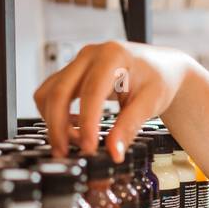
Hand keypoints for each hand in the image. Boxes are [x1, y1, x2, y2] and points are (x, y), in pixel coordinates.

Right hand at [32, 40, 193, 161]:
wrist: (160, 67)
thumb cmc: (158, 79)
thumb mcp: (151, 102)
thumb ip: (130, 126)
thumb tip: (114, 152)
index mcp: (112, 56)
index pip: (91, 92)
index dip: (87, 123)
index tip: (89, 147)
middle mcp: (89, 55)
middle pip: (59, 91)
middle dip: (58, 126)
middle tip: (66, 152)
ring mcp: (78, 63)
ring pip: (48, 93)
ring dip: (53, 121)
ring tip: (73, 142)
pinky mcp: (71, 74)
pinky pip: (50, 93)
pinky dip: (54, 113)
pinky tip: (72, 128)